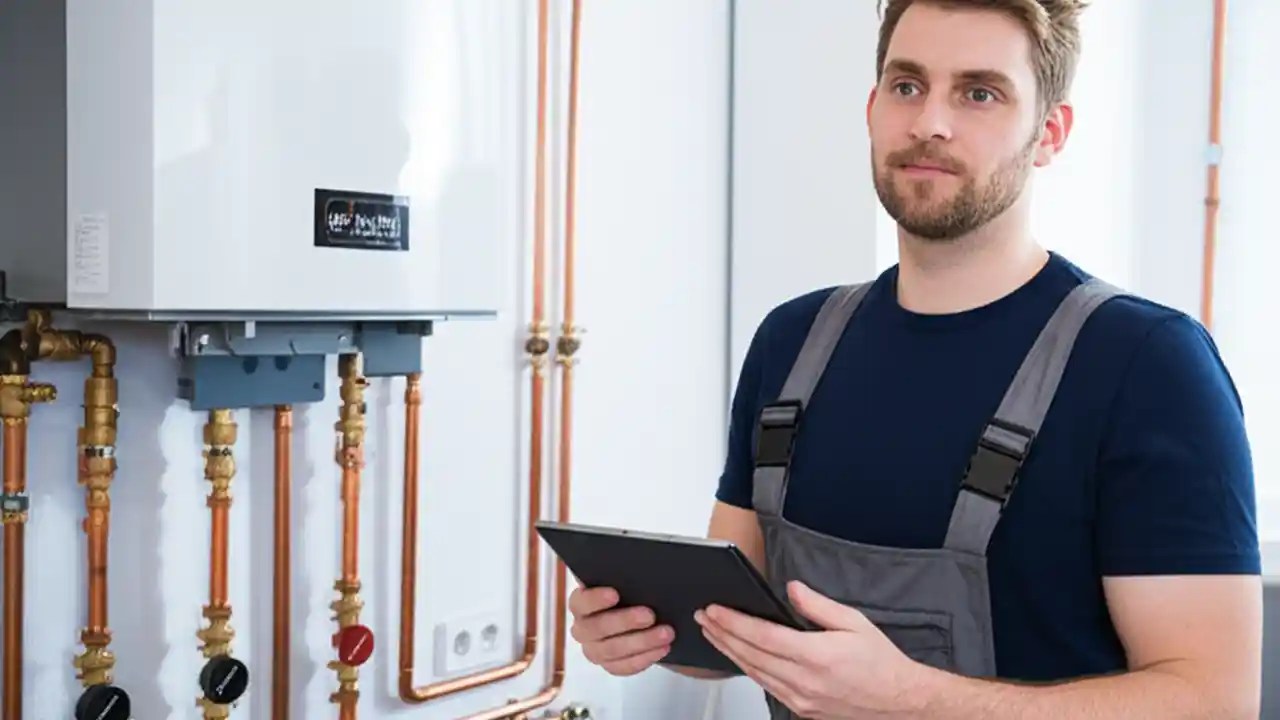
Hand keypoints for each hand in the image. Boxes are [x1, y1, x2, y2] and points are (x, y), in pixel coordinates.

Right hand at [568, 583, 674, 675]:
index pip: (581, 602)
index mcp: (581, 603)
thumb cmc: (631, 593)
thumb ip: (625, 579)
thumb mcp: (627, 582)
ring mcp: (594, 649)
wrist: (642, 615)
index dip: (595, 599)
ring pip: (612, 650)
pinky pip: (624, 666)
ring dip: (641, 641)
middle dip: (625, 621)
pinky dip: (644, 658)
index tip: (615, 594)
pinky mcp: (610, 665)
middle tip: (650, 615)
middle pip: (597, 628)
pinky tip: (662, 648)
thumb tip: (637, 574)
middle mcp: (583, 628)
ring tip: (665, 633)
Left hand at [695, 580, 928, 718]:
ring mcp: (800, 698)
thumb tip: (791, 589)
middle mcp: (804, 681)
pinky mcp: (801, 708)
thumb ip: (817, 605)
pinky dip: (748, 669)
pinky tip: (738, 656)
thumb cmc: (880, 661)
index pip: (762, 636)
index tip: (714, 610)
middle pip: (750, 655)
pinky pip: (766, 686)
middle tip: (704, 617)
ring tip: (713, 633)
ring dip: (729, 652)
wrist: (898, 699)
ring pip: (754, 673)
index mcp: (816, 656)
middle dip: (722, 634)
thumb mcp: (854, 622)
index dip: (733, 622)